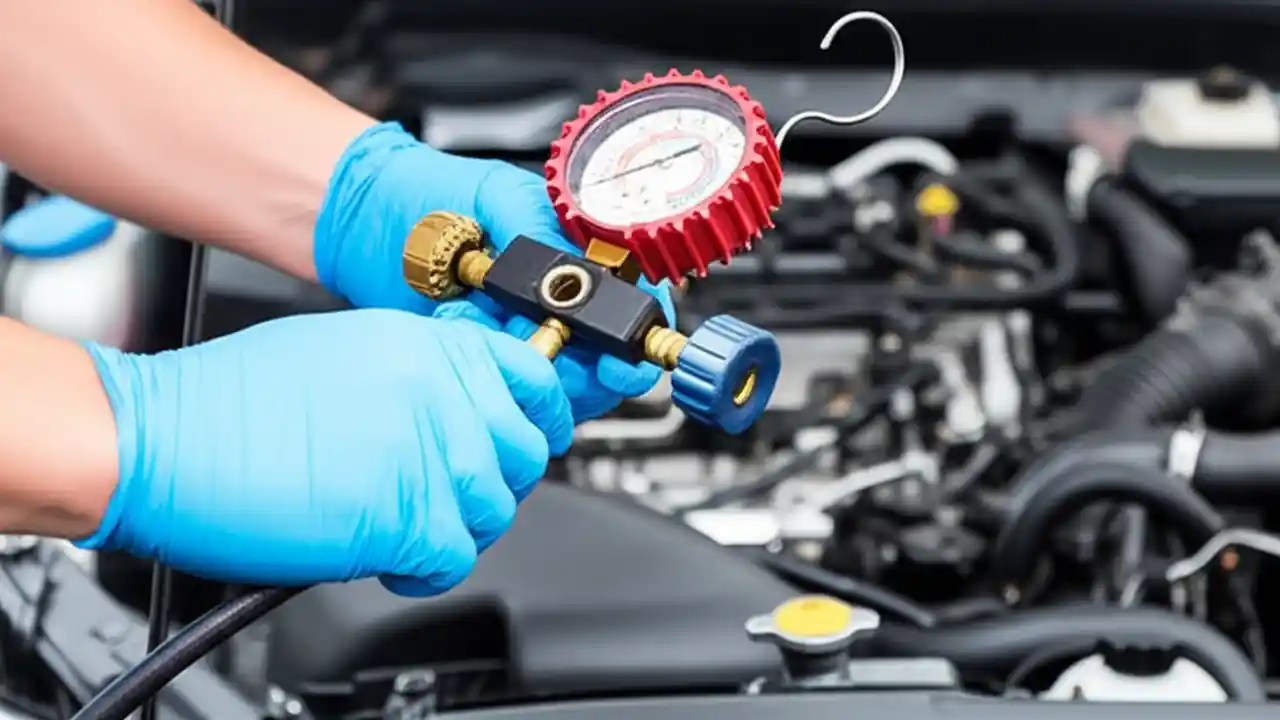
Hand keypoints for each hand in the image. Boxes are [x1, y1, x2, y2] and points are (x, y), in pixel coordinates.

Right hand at [75, 310, 572, 595]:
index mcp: (424, 346)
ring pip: (493, 509)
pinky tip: (388, 559)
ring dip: (453, 529)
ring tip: (406, 527)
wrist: (158, 438)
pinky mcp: (400, 513)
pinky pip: (453, 557)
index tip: (527, 439)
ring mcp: (423, 448)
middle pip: (523, 452)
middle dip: (492, 483)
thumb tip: (464, 411)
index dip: (537, 419)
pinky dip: (426, 571)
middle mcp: (436, 389)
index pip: (533, 377)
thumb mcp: (345, 352)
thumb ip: (418, 376)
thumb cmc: (229, 402)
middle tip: (449, 495)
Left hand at [312, 122, 675, 421]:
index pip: (637, 311)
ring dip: (528, 362)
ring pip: (559, 387)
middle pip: (605, 366)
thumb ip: (547, 226)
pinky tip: (463, 325)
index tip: (620, 359)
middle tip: (549, 345)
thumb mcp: (499, 193)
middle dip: (580, 366)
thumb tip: (582, 264)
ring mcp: (527, 342)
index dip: (639, 342)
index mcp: (584, 262)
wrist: (366, 220)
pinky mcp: (488, 367)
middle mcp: (564, 310)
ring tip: (486, 317)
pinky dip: (489, 367)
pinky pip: (508, 390)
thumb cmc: (433, 195)